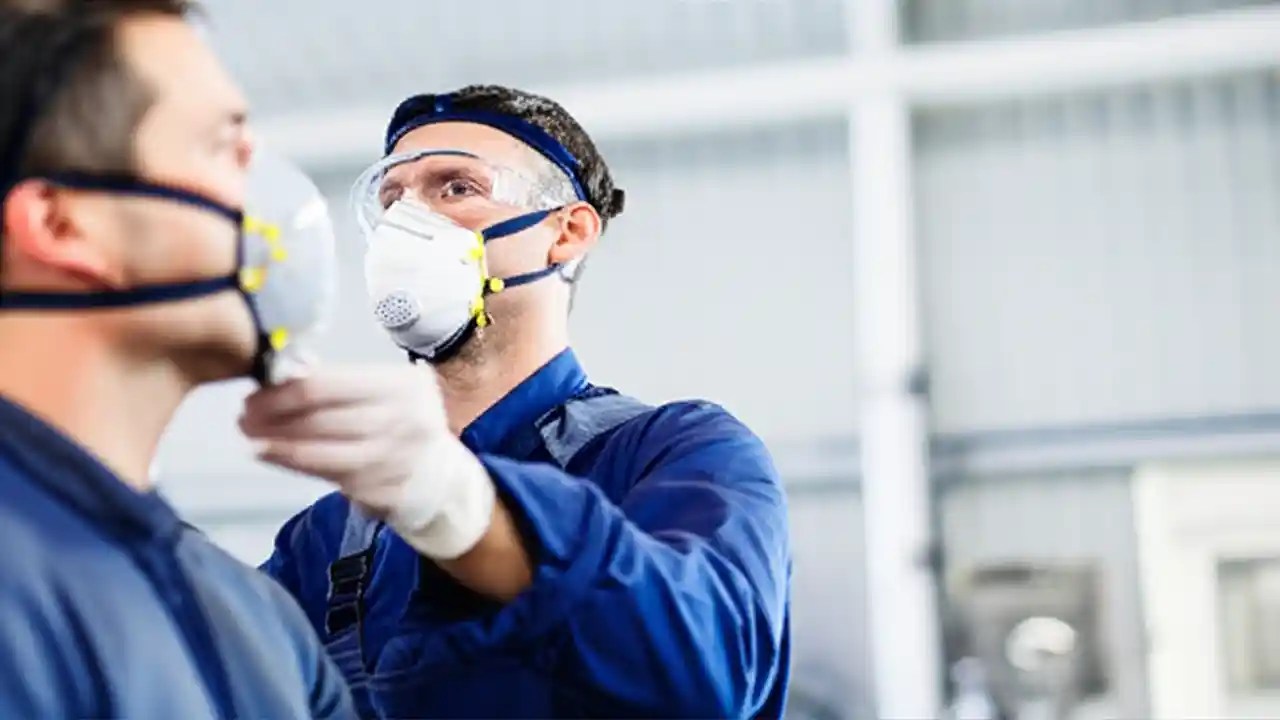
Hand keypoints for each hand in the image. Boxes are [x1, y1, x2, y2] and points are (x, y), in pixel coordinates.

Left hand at [239, 364, 495, 559]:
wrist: (441, 473)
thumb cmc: (401, 422)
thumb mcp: (384, 391)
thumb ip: (339, 385)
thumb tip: (279, 379)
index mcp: (400, 385)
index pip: (325, 385)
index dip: (281, 392)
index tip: (254, 395)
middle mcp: (403, 421)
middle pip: (320, 421)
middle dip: (273, 421)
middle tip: (245, 419)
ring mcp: (396, 461)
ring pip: (323, 454)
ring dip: (279, 448)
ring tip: (253, 442)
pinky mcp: (385, 491)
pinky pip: (331, 478)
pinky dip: (298, 468)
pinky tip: (277, 458)